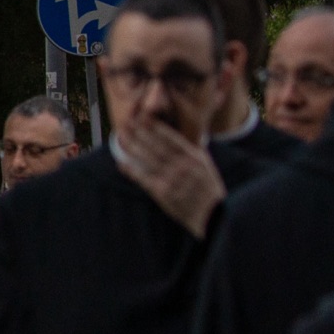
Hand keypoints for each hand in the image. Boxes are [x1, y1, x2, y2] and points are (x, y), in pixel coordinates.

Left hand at [115, 118, 224, 238]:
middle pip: (156, 146)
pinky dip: (132, 170)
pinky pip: (144, 179)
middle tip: (125, 123)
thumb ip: (193, 151)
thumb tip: (182, 136)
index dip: (156, 127)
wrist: (214, 216)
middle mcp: (183, 166)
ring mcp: (172, 179)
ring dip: (132, 147)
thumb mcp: (206, 166)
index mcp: (194, 157)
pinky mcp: (163, 193)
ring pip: (147, 159)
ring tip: (120, 138)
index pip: (172, 138)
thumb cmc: (208, 190)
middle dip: (139, 133)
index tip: (143, 117)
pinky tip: (121, 163)